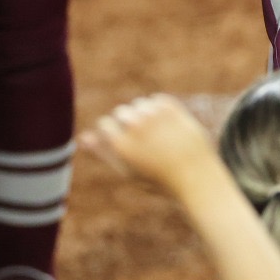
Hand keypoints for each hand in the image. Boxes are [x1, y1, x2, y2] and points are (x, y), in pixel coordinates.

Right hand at [81, 94, 219, 192]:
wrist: (197, 175)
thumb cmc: (158, 178)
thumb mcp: (127, 170)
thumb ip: (102, 153)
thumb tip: (83, 137)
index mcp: (121, 144)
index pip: (104, 123)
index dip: (114, 134)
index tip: (129, 146)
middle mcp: (135, 127)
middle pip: (120, 111)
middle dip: (128, 123)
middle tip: (146, 143)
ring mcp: (155, 116)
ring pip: (139, 103)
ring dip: (144, 115)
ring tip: (158, 135)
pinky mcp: (173, 109)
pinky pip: (157, 100)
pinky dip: (160, 110)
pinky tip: (169, 127)